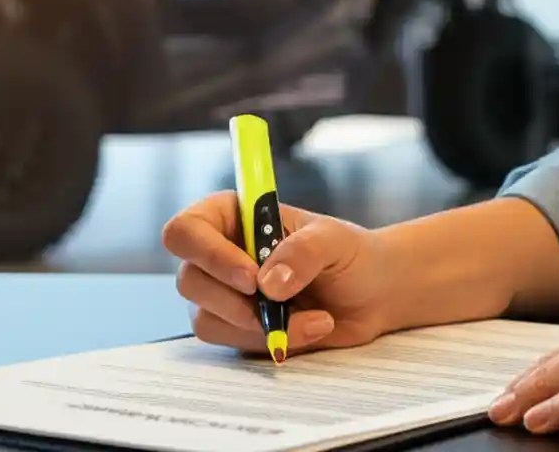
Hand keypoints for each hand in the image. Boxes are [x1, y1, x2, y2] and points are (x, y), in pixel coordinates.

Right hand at [162, 191, 393, 354]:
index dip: (208, 255)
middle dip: (234, 301)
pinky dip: (273, 340)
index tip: (250, 277)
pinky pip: (234, 343)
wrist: (372, 295)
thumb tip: (268, 284)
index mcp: (231, 217)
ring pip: (206, 319)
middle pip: (189, 280)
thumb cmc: (350, 254)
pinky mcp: (238, 328)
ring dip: (259, 325)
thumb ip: (303, 253)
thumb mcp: (334, 240)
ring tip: (312, 317)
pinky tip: (310, 328)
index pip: (186, 231)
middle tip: (278, 302)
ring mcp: (224, 295)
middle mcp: (219, 254)